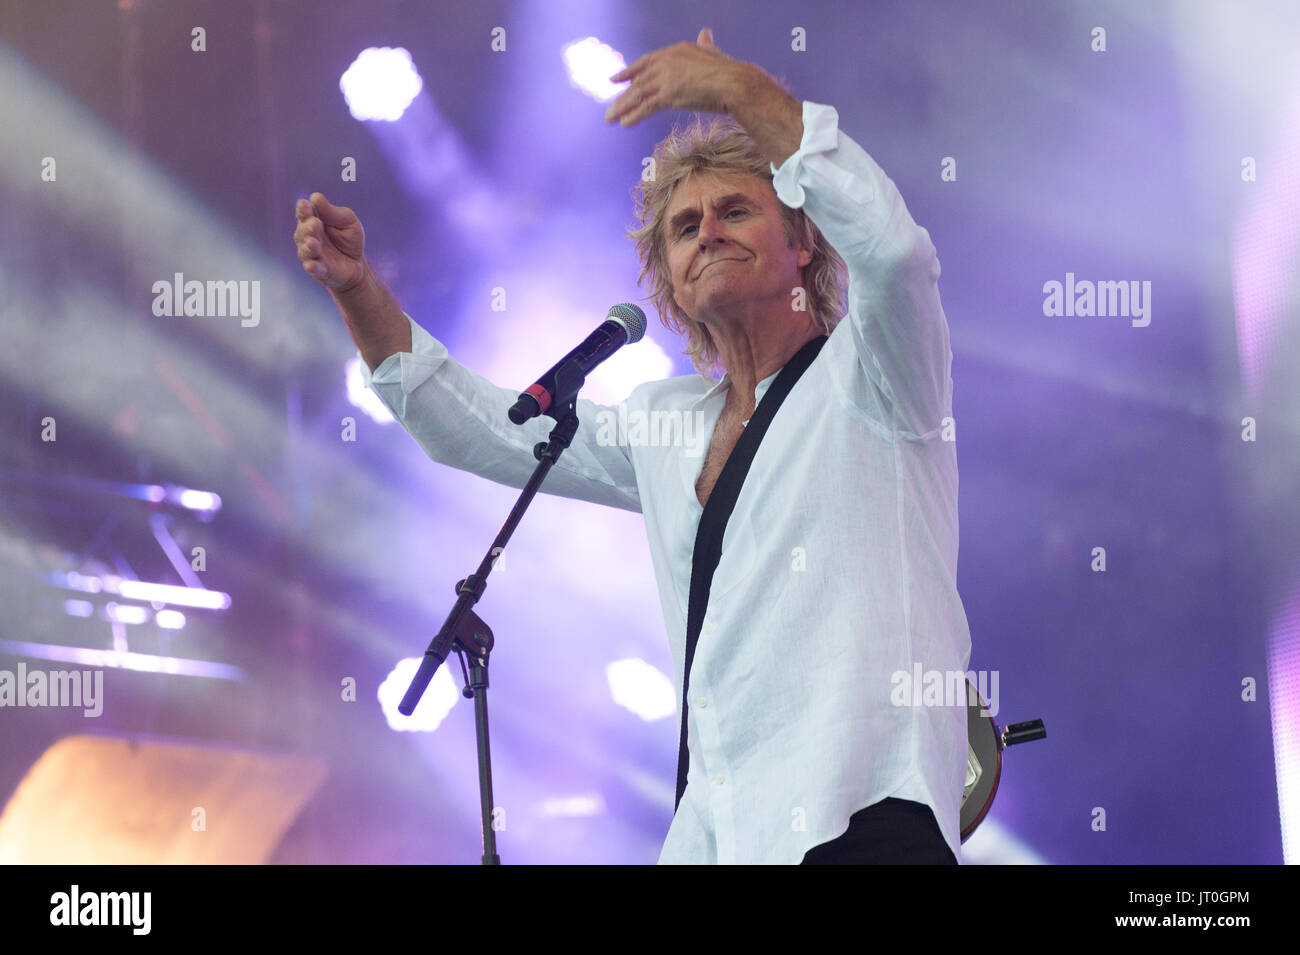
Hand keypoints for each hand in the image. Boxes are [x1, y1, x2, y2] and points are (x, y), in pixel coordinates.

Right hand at [294, 192, 365, 293]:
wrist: (357, 264)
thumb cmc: (349, 239)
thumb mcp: (348, 221)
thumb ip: (333, 212)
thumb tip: (316, 197)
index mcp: (312, 220)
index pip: (304, 212)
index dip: (303, 209)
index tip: (305, 206)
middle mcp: (307, 236)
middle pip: (303, 230)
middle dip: (308, 227)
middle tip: (316, 224)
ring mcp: (311, 254)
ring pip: (305, 249)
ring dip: (309, 246)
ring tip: (313, 242)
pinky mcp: (318, 270)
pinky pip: (312, 268)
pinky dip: (311, 266)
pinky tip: (311, 265)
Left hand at [604, 28, 749, 126]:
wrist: (735, 83)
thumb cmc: (730, 72)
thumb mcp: (713, 53)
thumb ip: (705, 45)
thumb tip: (705, 33)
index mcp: (676, 50)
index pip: (646, 62)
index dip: (630, 72)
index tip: (616, 80)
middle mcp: (667, 61)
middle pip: (639, 80)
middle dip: (623, 96)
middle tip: (610, 109)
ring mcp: (666, 78)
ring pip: (639, 94)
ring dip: (622, 107)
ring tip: (609, 119)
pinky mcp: (668, 94)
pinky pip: (646, 107)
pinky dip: (634, 115)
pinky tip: (624, 124)